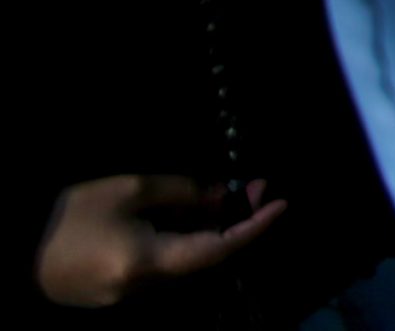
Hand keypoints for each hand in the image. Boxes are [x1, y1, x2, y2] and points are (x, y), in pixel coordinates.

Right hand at [37, 176, 285, 307]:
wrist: (14, 247)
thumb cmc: (69, 214)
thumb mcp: (130, 190)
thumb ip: (182, 193)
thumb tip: (218, 197)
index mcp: (149, 263)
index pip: (218, 250)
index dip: (253, 227)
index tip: (281, 203)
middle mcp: (145, 289)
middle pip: (205, 257)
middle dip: (235, 221)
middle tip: (256, 186)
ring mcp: (130, 296)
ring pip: (187, 261)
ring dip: (211, 229)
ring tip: (228, 192)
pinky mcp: (117, 293)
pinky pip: (165, 265)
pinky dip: (185, 239)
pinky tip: (192, 211)